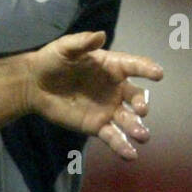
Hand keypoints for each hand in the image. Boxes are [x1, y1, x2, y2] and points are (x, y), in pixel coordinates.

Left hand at [26, 31, 163, 157]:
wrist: (33, 85)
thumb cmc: (51, 61)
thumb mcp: (65, 48)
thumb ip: (83, 42)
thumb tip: (100, 35)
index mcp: (111, 66)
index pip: (134, 66)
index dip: (146, 69)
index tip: (158, 74)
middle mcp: (115, 88)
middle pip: (136, 96)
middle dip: (141, 103)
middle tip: (141, 110)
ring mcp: (108, 109)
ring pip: (128, 119)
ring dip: (137, 128)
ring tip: (142, 136)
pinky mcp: (97, 126)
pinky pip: (113, 137)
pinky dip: (122, 146)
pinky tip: (130, 155)